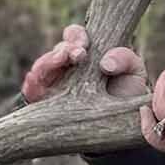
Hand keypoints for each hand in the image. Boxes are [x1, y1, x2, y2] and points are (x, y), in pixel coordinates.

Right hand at [22, 24, 148, 104]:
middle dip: (64, 49)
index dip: (76, 36)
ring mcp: (52, 83)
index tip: (85, 47)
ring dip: (48, 62)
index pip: (73, 36)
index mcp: (85, 53)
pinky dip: (30, 84)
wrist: (123, 129)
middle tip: (78, 55)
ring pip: (41, 67)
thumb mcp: (134, 72)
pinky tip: (34, 81)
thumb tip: (105, 63)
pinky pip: (30, 90)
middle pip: (55, 50)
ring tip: (60, 62)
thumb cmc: (127, 96)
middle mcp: (66, 66)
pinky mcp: (42, 103)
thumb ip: (125, 58)